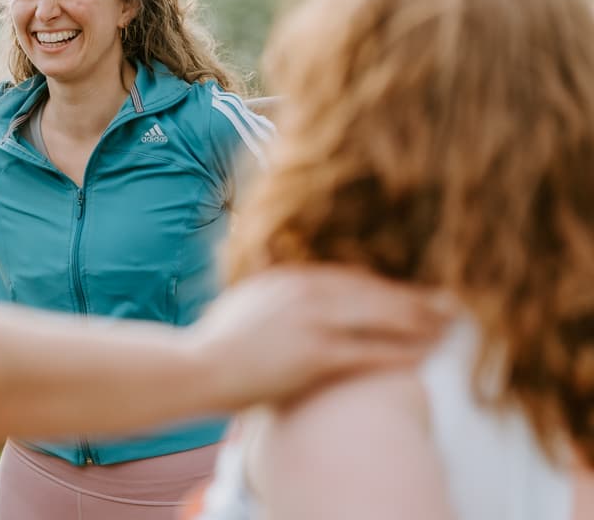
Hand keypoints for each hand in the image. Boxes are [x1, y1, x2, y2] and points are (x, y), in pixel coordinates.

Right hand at [191, 265, 450, 409]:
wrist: (195, 368)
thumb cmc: (213, 343)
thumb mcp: (245, 300)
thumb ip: (272, 291)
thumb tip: (282, 285)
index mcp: (290, 276)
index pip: (354, 276)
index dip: (388, 286)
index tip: (413, 292)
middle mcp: (307, 292)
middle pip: (375, 292)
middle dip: (416, 301)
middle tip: (449, 306)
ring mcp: (313, 322)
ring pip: (381, 318)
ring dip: (420, 324)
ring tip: (448, 330)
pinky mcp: (316, 355)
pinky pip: (371, 353)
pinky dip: (402, 353)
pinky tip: (424, 357)